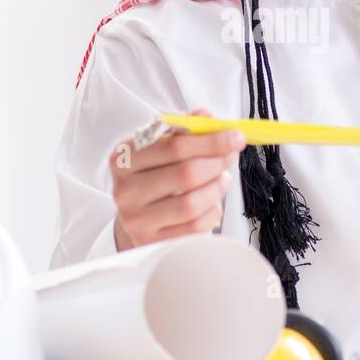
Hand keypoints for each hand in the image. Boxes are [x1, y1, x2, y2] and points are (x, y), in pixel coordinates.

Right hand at [109, 108, 245, 250]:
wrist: (138, 214)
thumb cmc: (155, 173)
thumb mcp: (161, 146)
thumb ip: (183, 130)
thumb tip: (206, 116)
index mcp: (123, 158)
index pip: (173, 146)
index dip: (210, 141)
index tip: (236, 136)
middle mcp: (124, 190)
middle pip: (185, 174)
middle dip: (217, 162)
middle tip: (232, 155)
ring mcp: (135, 219)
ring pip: (191, 203)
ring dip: (216, 188)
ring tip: (222, 178)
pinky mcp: (151, 242)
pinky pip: (194, 227)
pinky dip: (212, 212)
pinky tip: (212, 201)